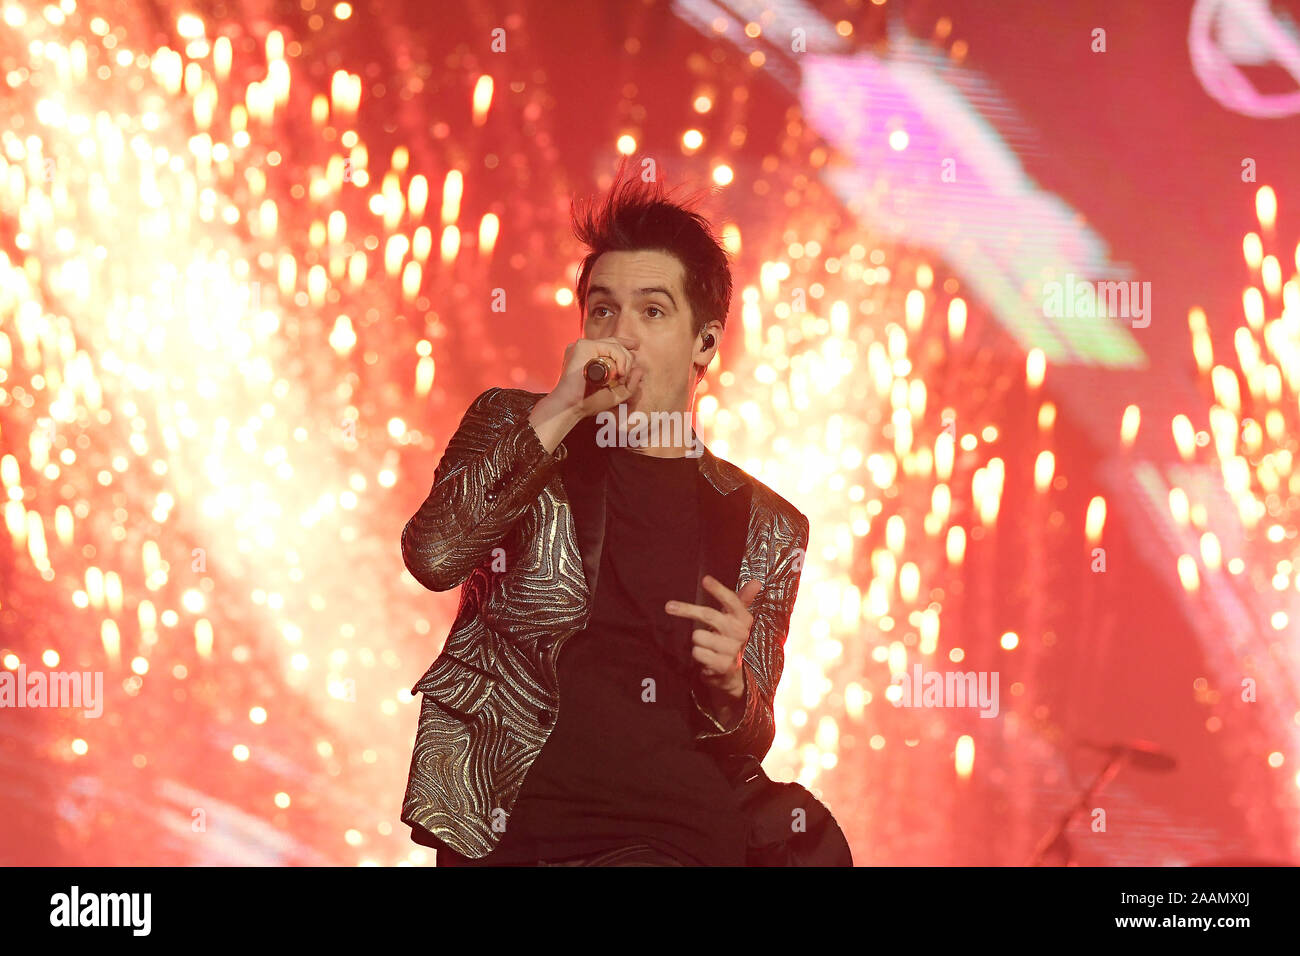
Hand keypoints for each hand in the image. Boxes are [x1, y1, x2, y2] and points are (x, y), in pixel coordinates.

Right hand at [538, 336, 644, 421]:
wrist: (572, 405)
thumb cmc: (589, 402)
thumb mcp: (616, 395)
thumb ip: (630, 384)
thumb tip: (639, 369)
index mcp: (590, 357)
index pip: (611, 344)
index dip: (625, 343)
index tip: (636, 346)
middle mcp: (587, 349)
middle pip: (616, 343)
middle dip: (627, 359)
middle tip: (624, 376)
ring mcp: (585, 346)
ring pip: (615, 345)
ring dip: (625, 361)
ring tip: (621, 377)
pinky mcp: (584, 346)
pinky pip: (610, 347)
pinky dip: (619, 359)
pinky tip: (619, 373)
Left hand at [665, 576, 763, 698]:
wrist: (732, 672)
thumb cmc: (730, 639)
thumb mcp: (736, 619)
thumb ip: (743, 599)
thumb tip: (756, 582)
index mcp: (744, 619)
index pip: (732, 601)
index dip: (718, 590)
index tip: (705, 580)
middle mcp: (740, 633)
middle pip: (709, 615)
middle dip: (686, 609)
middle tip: (669, 606)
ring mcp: (732, 650)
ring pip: (699, 636)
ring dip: (697, 640)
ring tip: (706, 644)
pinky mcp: (723, 665)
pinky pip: (698, 652)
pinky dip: (697, 653)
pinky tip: (706, 656)